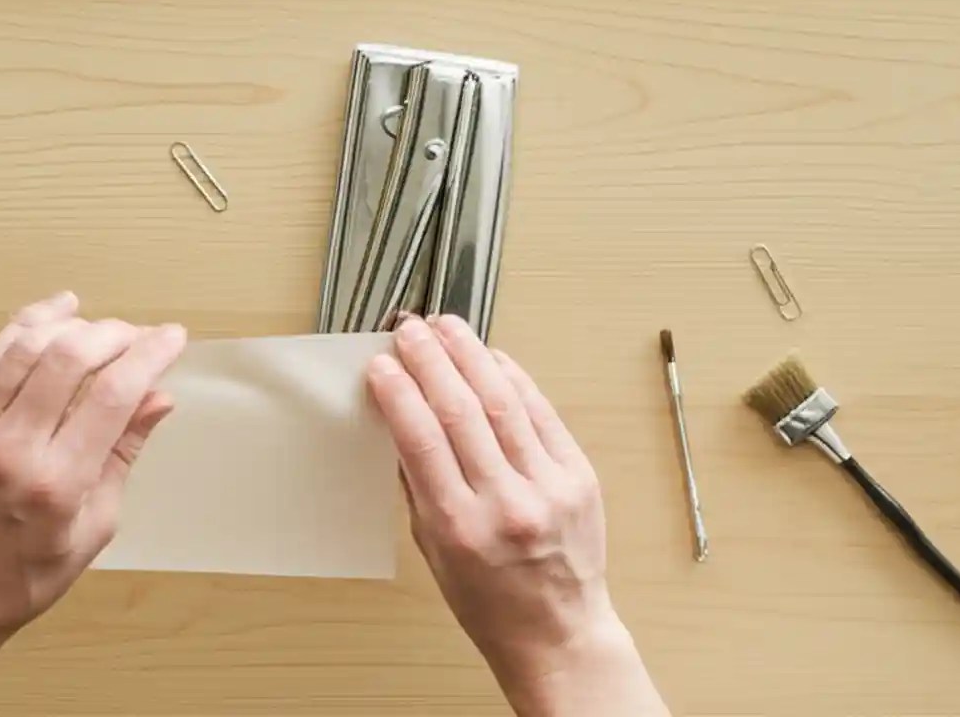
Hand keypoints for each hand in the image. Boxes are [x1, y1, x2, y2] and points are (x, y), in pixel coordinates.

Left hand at [0, 291, 185, 647]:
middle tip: (140, 336)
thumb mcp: (97, 524)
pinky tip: (59, 312)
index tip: (174, 337)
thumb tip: (159, 396)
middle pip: (69, 358)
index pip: (112, 395)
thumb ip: (124, 453)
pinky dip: (27, 325)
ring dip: (74, 326)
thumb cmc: (30, 573)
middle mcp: (10, 448)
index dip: (150, 355)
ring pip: (27, 345)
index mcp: (57, 483)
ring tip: (104, 329)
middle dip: (116, 334)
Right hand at [367, 315, 667, 715]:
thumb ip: (418, 486)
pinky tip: (492, 357)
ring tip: (447, 327)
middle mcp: (506, 503)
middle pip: (462, 411)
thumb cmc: (487, 600)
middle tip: (409, 329)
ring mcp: (548, 487)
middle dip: (430, 361)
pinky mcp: (579, 476)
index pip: (422, 441)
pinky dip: (515, 379)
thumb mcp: (433, 551)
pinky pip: (542, 414)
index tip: (380, 365)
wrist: (558, 632)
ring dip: (471, 355)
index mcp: (459, 527)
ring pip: (504, 402)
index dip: (399, 394)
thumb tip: (399, 421)